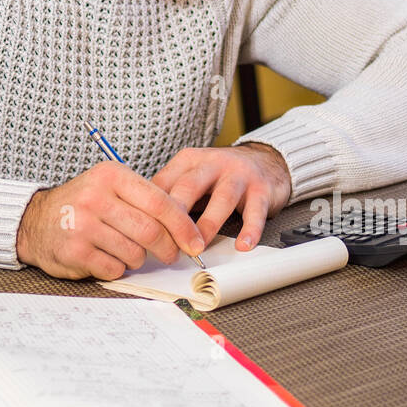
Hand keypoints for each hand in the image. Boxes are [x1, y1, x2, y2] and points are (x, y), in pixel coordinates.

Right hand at [15, 160, 205, 279]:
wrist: (35, 221)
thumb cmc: (83, 205)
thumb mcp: (111, 187)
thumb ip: (145, 200)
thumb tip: (186, 228)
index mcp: (111, 176)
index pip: (159, 201)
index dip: (183, 225)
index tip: (195, 241)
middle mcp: (95, 197)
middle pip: (150, 231)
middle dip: (167, 248)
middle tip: (170, 254)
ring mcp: (83, 225)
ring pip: (135, 253)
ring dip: (138, 258)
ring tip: (126, 250)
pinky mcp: (75, 251)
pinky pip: (114, 269)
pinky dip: (117, 268)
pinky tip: (105, 257)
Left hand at [150, 142, 292, 251]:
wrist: (265, 161)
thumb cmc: (221, 174)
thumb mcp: (192, 174)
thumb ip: (170, 193)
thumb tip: (141, 220)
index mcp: (189, 160)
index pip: (165, 183)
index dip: (152, 209)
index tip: (145, 233)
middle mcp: (213, 163)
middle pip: (190, 187)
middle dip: (177, 216)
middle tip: (167, 242)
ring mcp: (239, 174)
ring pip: (222, 198)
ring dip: (208, 224)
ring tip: (199, 247)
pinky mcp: (262, 189)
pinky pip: (256, 210)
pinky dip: (250, 229)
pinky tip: (243, 244)